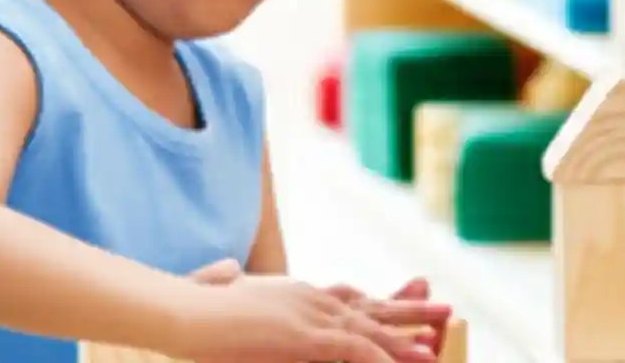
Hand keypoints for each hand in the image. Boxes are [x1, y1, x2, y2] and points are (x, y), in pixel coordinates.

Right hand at [168, 274, 438, 362]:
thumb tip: (225, 270)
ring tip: (437, 346)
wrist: (178, 310)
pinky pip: (354, 350)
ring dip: (406, 339)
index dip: (379, 301)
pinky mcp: (304, 337)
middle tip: (446, 309)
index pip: (349, 295)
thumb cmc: (190, 306)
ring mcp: (310, 316)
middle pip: (371, 305)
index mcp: (296, 292)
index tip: (407, 301)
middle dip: (410, 310)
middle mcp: (311, 298)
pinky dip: (383, 358)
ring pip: (371, 329)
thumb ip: (228, 281)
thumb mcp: (218, 290)